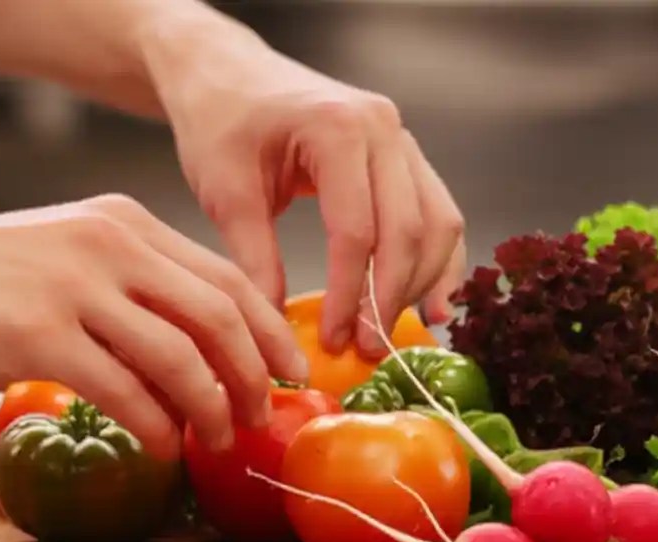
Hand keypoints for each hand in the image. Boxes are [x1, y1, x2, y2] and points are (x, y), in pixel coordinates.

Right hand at [0, 194, 308, 459]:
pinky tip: (161, 446)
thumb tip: (197, 350)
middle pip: (218, 315)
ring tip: (217, 439)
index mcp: (122, 222)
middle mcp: (107, 243)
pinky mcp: (36, 333)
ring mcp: (73, 286)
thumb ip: (129, 285)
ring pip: (179, 356)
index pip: (225, 277)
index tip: (290, 372)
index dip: (269, 332)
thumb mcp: (64, 255)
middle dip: (255, 374)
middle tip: (263, 415)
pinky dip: (154, 425)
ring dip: (210, 408)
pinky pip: (124, 389)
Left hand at [144, 21, 466, 358]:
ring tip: (395, 334)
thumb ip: (255, 260)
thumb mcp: (224, 191)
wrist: (226, 74)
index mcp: (338, 128)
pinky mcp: (404, 155)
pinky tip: (430, 303)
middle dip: (389, 299)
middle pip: (408, 230)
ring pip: (436, 223)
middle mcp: (383, 128)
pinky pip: (437, 211)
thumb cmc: (220, 121)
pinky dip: (436, 260)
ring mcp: (401, 138)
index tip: (336, 341)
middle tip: (367, 350)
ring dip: (420, 284)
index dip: (351, 295)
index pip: (358, 231)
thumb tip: (277, 331)